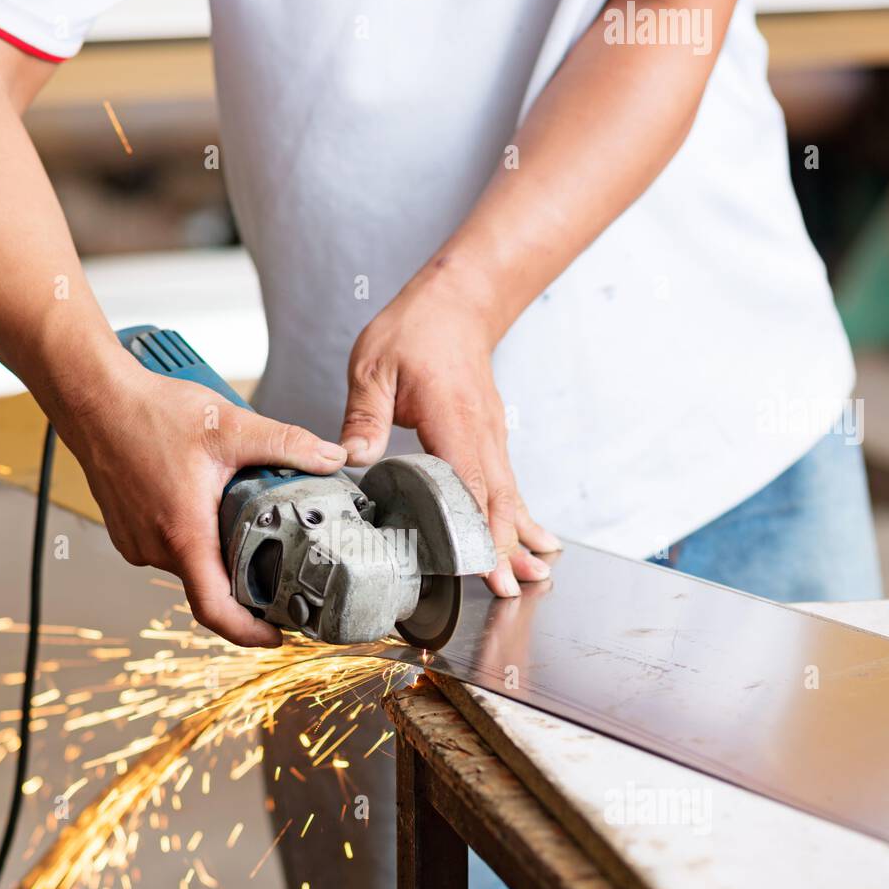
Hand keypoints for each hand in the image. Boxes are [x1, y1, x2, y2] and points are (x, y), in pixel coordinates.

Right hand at [62, 348, 347, 646]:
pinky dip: (193, 538)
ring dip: (216, 552)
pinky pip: (169, 548)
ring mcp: (136, 541)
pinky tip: (208, 508)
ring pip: (189, 564)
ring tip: (244, 524)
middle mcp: (154, 547)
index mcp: (183, 533)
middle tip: (279, 564)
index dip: (249, 633)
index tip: (277, 636)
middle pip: (209, 585)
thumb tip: (333, 458)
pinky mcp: (126, 531)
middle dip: (244, 579)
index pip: (215, 610)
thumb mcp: (230, 425)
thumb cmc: (147, 411)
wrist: (92, 397)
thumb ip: (287, 444)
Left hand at [340, 273, 560, 596]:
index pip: (470, 486)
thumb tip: (351, 456)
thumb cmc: (414, 331)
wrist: (457, 302)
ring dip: (520, 536)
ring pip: (509, 495)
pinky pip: (506, 484)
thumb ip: (365, 415)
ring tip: (537, 572)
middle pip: (498, 500)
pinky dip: (518, 515)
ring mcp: (491, 437)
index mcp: (453, 420)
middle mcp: (481, 434)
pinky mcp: (490, 439)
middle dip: (506, 546)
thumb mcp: (374, 366)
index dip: (477, 530)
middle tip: (514, 586)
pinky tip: (532, 539)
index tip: (485, 565)